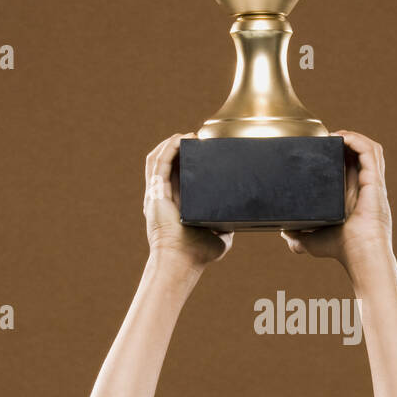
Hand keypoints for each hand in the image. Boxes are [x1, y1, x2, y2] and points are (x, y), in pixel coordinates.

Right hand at [144, 133, 233, 267]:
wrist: (182, 260)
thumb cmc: (197, 254)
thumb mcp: (219, 236)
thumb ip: (226, 228)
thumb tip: (240, 222)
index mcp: (174, 204)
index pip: (175, 175)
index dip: (184, 159)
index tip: (200, 149)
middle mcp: (163, 196)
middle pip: (165, 163)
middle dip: (177, 147)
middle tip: (196, 138)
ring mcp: (157, 193)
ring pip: (157, 159)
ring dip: (170, 144)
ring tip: (186, 135)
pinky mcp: (156, 191)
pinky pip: (159, 163)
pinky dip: (168, 148)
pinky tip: (179, 139)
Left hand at [279, 131, 392, 269]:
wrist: (360, 254)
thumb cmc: (342, 250)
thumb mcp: (312, 241)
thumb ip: (298, 237)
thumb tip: (284, 233)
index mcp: (356, 196)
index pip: (354, 167)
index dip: (342, 154)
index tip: (322, 149)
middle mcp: (366, 187)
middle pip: (363, 154)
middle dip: (348, 141)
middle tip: (327, 139)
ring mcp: (372, 182)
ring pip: (370, 149)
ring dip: (354, 137)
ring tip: (335, 135)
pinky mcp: (374, 180)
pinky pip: (371, 151)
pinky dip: (358, 140)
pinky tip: (342, 138)